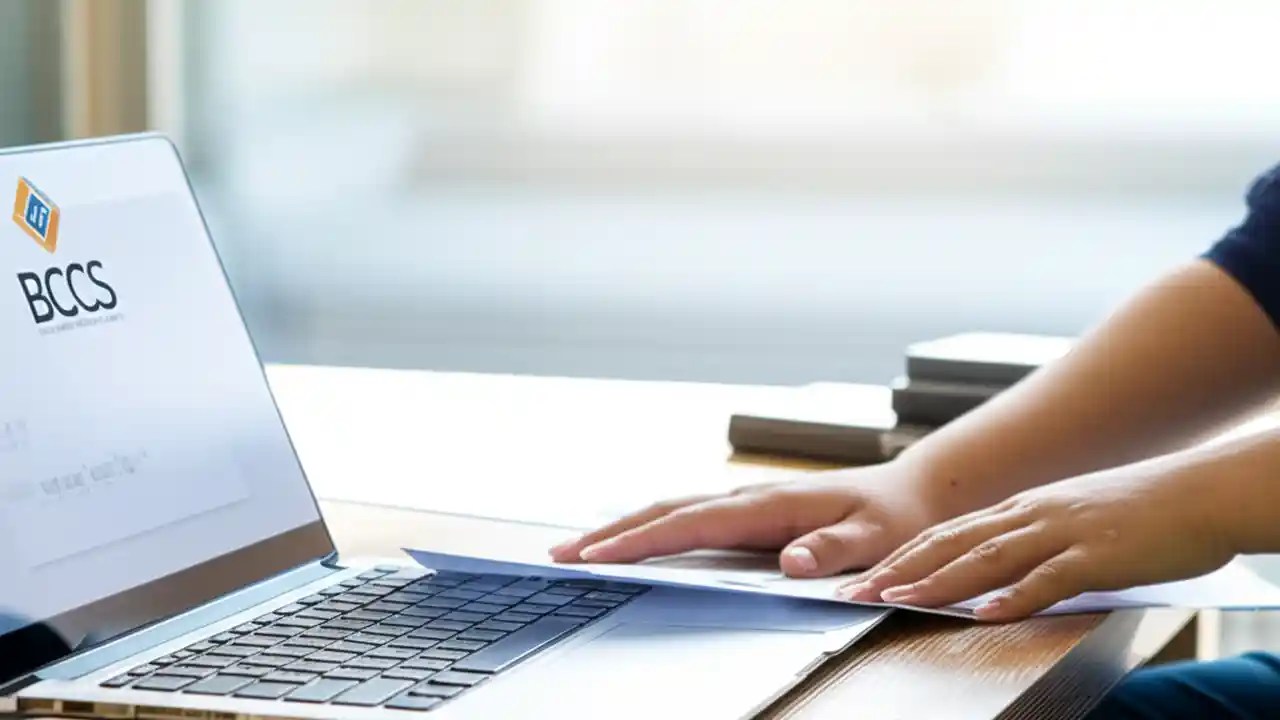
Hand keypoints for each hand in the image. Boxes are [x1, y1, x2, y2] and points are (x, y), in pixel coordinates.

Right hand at [548, 460, 954, 577]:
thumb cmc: (892, 517)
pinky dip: (649, 526)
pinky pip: (686, 517)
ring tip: (577, 549)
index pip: (693, 524)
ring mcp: (744, 502)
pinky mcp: (746, 510)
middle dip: (610, 532)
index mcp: (770, 506)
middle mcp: (748, 498)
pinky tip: (630, 539)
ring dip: (622, 527)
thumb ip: (835, 551)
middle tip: (560, 554)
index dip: (643, 541)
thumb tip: (791, 562)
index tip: (600, 555)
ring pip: (670, 510)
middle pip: (665, 511)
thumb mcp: (876, 538)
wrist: (909, 491)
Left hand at [839, 461, 1236, 619]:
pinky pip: (1050, 579)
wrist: (1201, 491)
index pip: (948, 532)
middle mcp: (1032, 515)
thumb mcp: (1070, 517)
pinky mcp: (1097, 555)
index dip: (902, 555)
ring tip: (899, 600)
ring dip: (939, 581)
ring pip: (988, 558)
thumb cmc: (1140, 511)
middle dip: (900, 569)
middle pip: (952, 542)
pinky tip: (986, 614)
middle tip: (857, 590)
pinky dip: (1014, 597)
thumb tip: (996, 570)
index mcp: (1023, 508)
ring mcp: (1062, 532)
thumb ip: (1031, 539)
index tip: (865, 575)